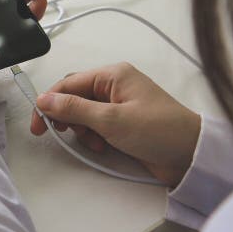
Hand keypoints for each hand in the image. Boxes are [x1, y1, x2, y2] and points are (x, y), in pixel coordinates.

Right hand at [30, 62, 200, 186]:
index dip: (49, 103)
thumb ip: (74, 108)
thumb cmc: (158, 131)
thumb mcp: (111, 119)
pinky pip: (96, 124)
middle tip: (61, 135)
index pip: (68, 84)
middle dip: (66, 117)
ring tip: (94, 143)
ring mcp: (120, 104)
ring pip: (83, 113)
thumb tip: (43, 100)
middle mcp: (114, 85)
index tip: (39, 125)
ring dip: (82, 130)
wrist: (193, 156)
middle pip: (74, 97)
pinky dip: (93, 136)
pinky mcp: (124, 121)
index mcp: (113, 75)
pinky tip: (102, 146)